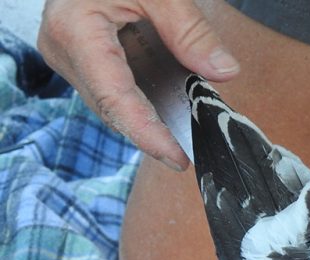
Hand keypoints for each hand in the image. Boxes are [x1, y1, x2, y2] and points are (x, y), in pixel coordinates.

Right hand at [38, 0, 239, 170]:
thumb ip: (191, 32)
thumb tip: (224, 72)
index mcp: (75, 30)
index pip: (114, 98)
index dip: (146, 134)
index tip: (177, 158)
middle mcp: (64, 50)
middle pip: (112, 108)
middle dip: (152, 131)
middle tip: (192, 148)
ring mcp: (68, 57)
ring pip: (112, 104)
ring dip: (148, 118)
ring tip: (184, 132)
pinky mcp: (79, 59)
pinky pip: (112, 90)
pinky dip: (141, 100)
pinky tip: (169, 109)